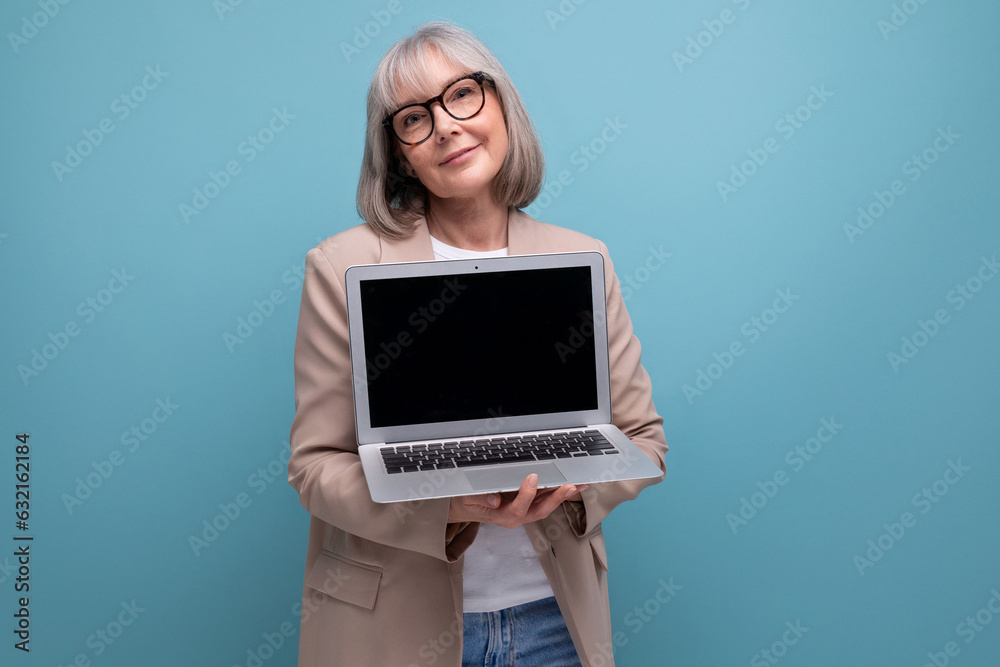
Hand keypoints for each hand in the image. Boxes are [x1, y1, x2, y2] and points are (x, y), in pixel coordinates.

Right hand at [448, 474, 588, 527]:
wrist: (465, 509)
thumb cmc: (467, 502)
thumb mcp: (466, 498)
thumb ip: (479, 498)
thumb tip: (494, 499)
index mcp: (501, 516)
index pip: (517, 508)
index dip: (526, 494)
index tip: (532, 477)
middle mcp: (515, 517)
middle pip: (539, 510)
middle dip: (556, 498)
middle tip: (570, 485)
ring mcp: (523, 512)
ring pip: (546, 506)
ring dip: (563, 496)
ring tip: (580, 484)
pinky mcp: (527, 506)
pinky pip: (545, 501)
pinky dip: (558, 493)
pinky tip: (571, 485)